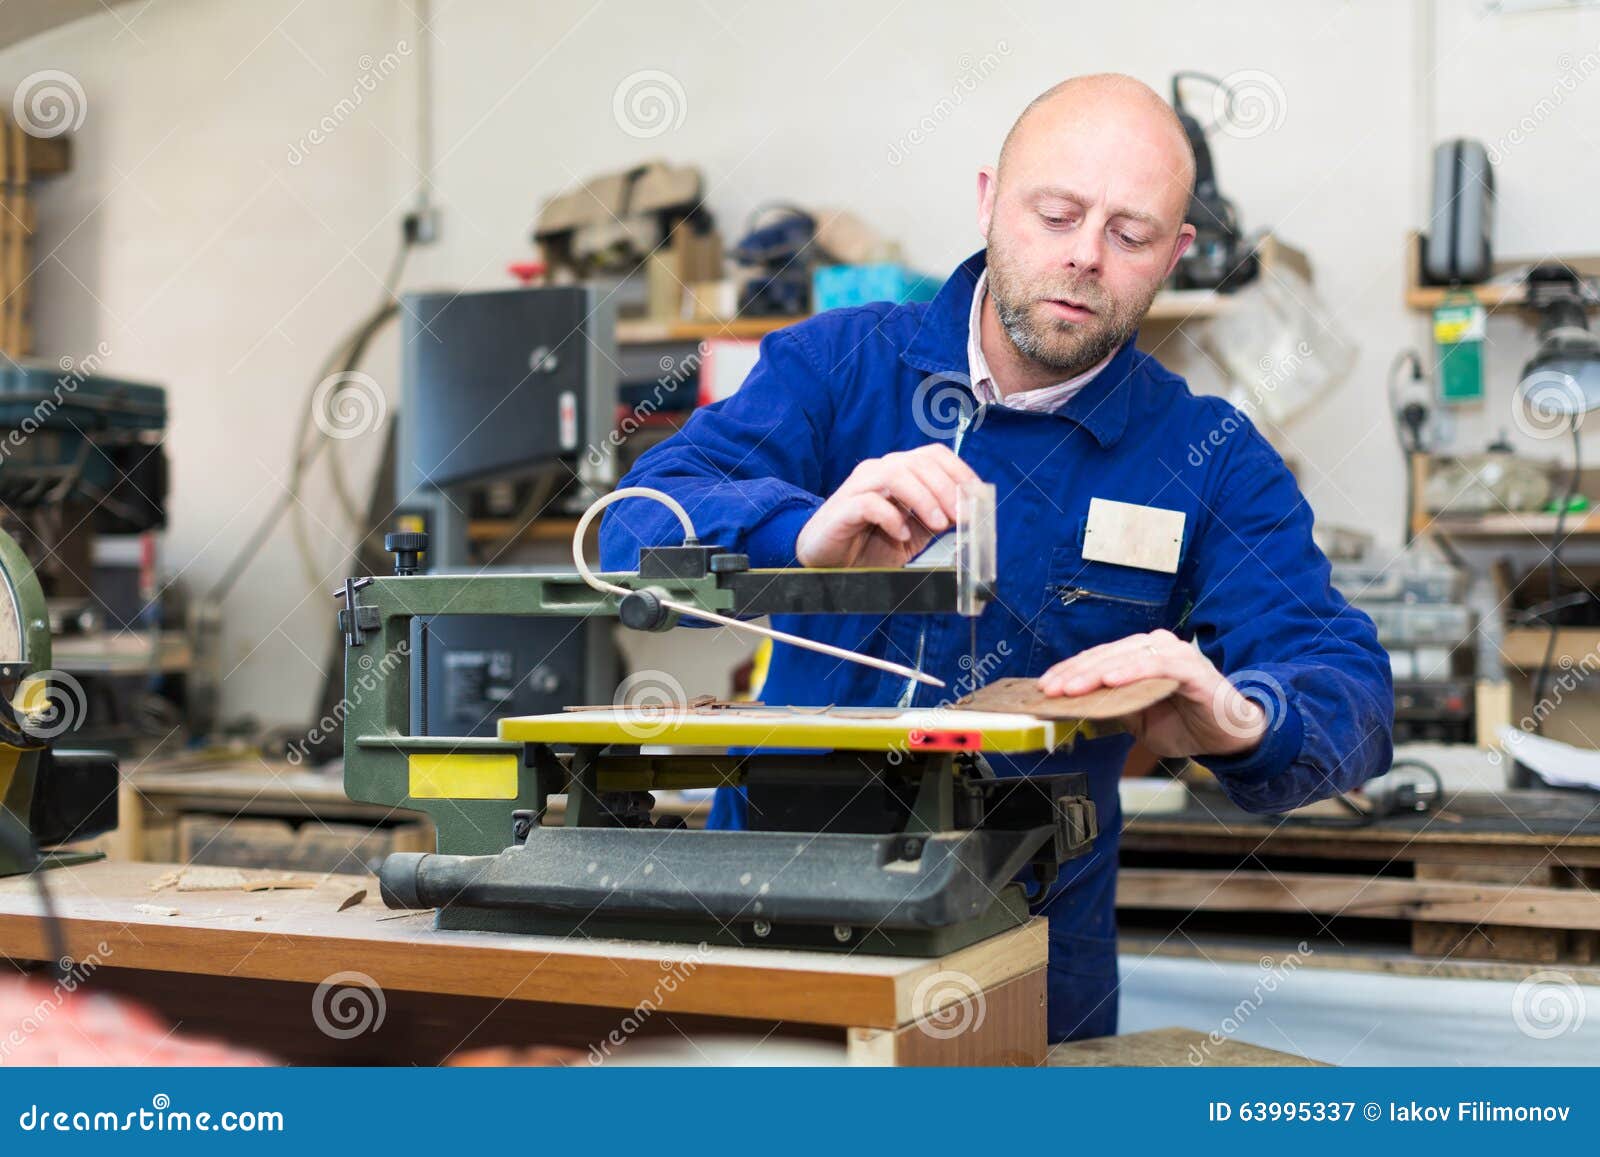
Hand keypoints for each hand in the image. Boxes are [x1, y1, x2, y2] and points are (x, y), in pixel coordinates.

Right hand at [796, 445, 981, 567]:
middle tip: (960, 517)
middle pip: (919, 462)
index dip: (959, 472)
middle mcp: (879, 471)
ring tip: (938, 524)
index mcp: (899, 471)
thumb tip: (969, 513)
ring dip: (924, 498)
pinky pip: (869, 503)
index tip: (977, 497)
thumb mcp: (915, 533)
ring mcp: (859, 487)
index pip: (934, 455)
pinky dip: (891, 518)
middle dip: (946, 489)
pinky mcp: (842, 508)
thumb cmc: (870, 545)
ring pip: (896, 474)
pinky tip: (902, 535)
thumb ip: (937, 520)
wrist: (829, 562)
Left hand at [1037, 629, 1266, 757]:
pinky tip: (1111, 682)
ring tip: (1071, 688)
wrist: (1231, 737)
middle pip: (1105, 656)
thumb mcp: (1139, 720)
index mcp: (1140, 656)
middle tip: (1049, 688)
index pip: (1097, 659)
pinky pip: (1156, 665)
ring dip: (1095, 673)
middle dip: (1073, 673)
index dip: (1068, 671)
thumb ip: (1113, 708)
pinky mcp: (1191, 668)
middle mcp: (1155, 648)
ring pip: (1125, 657)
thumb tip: (1075, 706)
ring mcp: (1174, 654)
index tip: (1044, 686)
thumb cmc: (1186, 725)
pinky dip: (1131, 672)